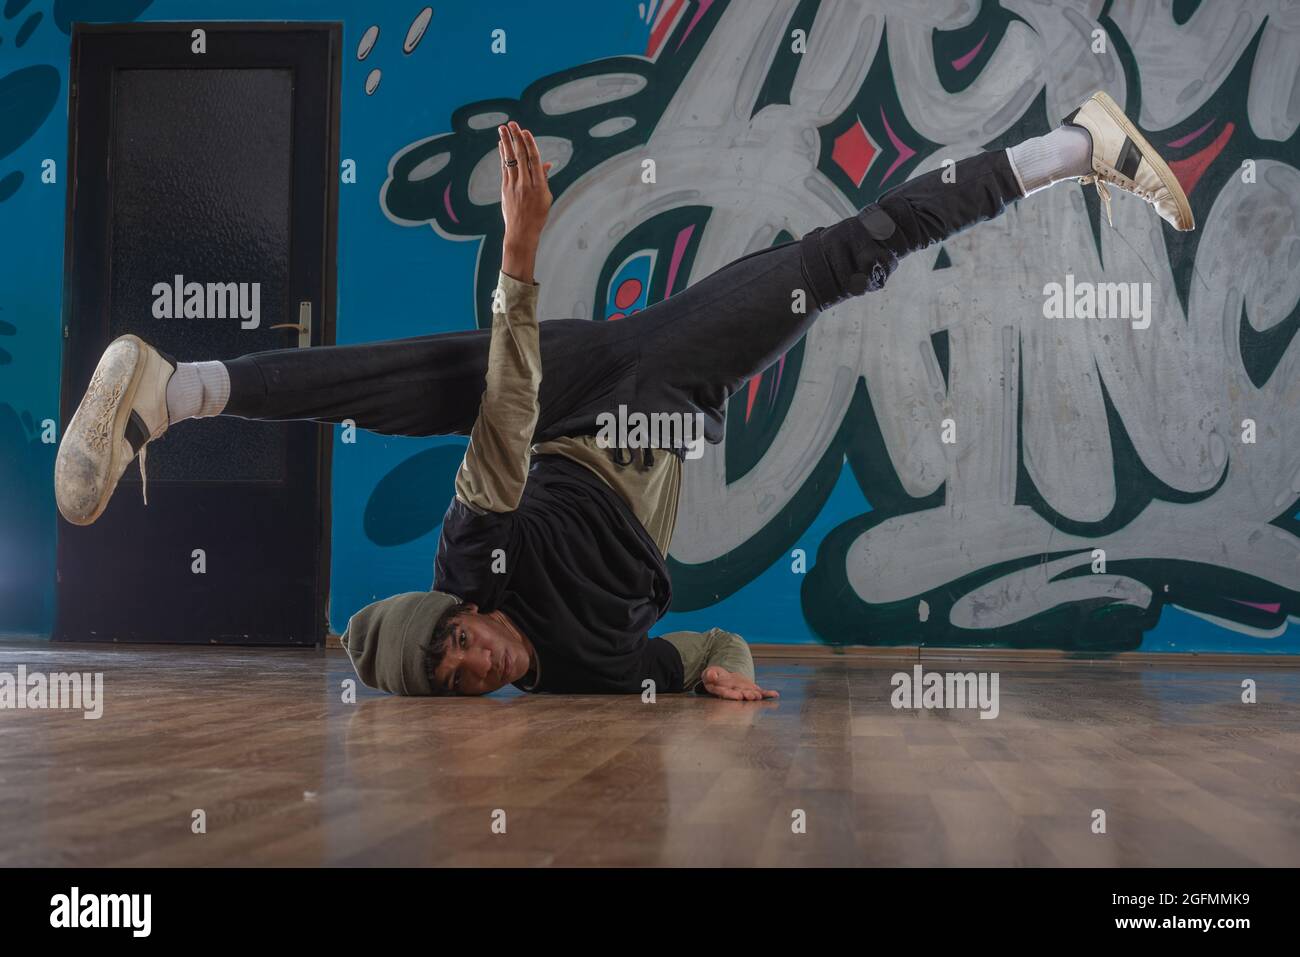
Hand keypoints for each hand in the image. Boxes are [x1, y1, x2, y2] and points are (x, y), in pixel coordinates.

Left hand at [498, 121, 552, 245]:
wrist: (522, 232)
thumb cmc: (538, 216)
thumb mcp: (546, 198)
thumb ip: (544, 179)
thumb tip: (546, 163)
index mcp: (539, 186)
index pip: (534, 160)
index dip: (529, 144)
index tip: (525, 131)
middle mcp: (526, 184)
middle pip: (520, 156)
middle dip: (515, 138)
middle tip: (511, 124)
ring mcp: (514, 186)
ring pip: (510, 160)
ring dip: (506, 143)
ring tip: (502, 129)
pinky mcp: (505, 189)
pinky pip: (504, 168)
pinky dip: (503, 156)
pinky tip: (502, 146)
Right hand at [701, 666, 779, 700]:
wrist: (722, 678)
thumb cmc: (713, 677)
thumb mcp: (708, 674)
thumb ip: (709, 675)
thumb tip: (711, 675)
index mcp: (721, 690)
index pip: (726, 693)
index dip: (732, 695)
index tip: (738, 696)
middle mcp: (733, 693)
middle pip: (740, 695)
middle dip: (746, 696)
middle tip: (752, 697)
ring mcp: (743, 692)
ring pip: (750, 694)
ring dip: (755, 695)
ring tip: (759, 696)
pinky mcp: (751, 690)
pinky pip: (760, 692)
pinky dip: (767, 694)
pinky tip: (775, 694)